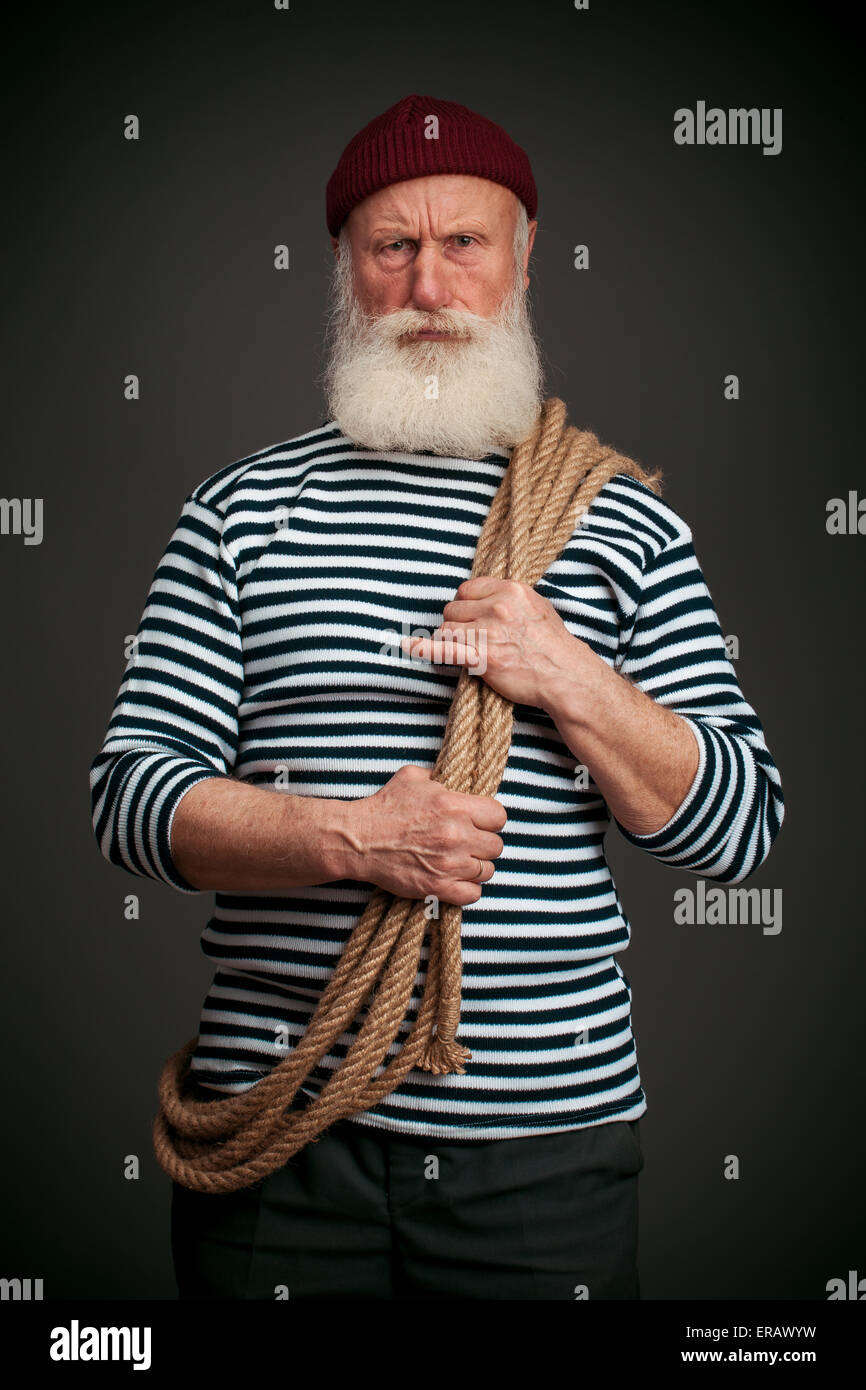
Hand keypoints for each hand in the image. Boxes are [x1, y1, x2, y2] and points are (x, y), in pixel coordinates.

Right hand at [342, 764, 506, 907]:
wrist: (359, 840)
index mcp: (454, 806)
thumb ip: (440, 777)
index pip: (498, 817)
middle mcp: (457, 835)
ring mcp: (449, 864)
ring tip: (459, 862)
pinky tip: (455, 880)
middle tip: (468, 844)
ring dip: (475, 867)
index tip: (480, 823)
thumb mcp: (413, 777)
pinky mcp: (437, 887)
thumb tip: (455, 780)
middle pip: (495, 846)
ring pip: (486, 871)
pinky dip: (467, 889)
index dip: (490, 821)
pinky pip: (473, 894)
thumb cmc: (384, 807)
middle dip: (483, 845)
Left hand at [401, 577, 585, 709]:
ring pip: (447, 629)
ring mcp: (488, 632)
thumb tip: (487, 597)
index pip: (468, 589)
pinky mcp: (482, 657)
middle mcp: (498, 607)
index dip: (466, 605)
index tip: (471, 618)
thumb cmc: (554, 646)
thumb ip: (510, 599)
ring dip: (452, 642)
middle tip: (474, 640)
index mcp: (511, 590)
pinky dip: (424, 648)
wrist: (566, 676)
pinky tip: (409, 645)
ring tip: (470, 653)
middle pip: (453, 609)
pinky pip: (443, 649)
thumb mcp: (537, 607)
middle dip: (458, 624)